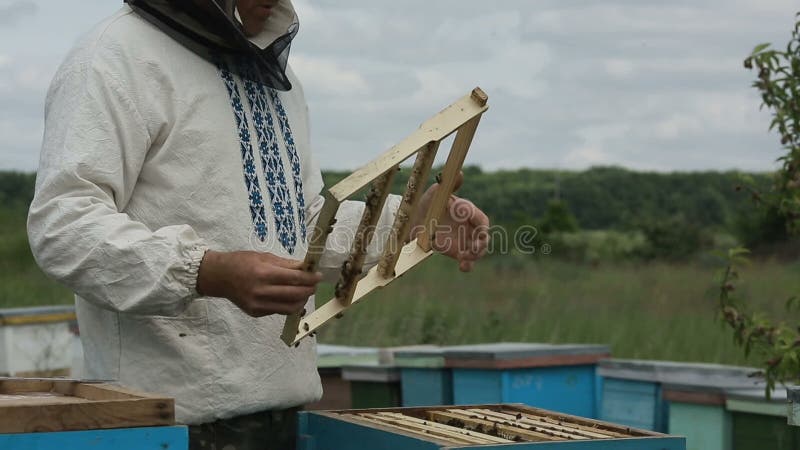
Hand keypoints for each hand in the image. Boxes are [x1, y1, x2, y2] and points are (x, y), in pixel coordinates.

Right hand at [196, 251, 321, 316]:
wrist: (219, 277)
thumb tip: (306, 267)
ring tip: (304, 292)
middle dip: (309, 290)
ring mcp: (258, 305)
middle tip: (314, 285)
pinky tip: (290, 297)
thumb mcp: (264, 257)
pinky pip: (279, 311)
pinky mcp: (256, 313)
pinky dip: (288, 305)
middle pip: (295, 295)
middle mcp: (261, 291)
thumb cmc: (242, 262)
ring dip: (301, 301)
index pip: (294, 279)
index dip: (310, 279)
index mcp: (264, 274)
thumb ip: (286, 264)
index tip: (319, 276)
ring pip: (289, 308)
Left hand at [411, 173, 490, 271]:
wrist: (414, 221)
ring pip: (478, 250)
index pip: (480, 218)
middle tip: (474, 247)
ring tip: (465, 258)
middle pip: (483, 236)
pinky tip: (463, 267)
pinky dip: (468, 265)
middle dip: (481, 243)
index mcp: (466, 211)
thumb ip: (448, 186)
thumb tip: (460, 173)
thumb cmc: (426, 204)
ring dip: (475, 255)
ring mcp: (464, 239)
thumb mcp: (435, 193)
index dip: (478, 223)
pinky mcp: (458, 251)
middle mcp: (468, 226)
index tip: (473, 227)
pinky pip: (468, 260)